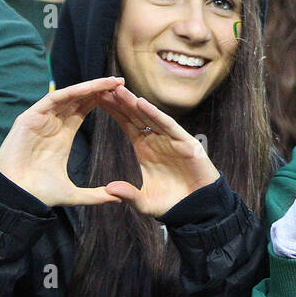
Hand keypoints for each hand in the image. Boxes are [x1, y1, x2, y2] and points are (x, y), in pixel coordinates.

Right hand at [0, 77, 127, 206]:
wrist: (15, 197)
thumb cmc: (39, 194)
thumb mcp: (74, 194)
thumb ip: (96, 195)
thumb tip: (118, 198)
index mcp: (63, 135)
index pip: (84, 110)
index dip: (101, 101)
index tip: (122, 96)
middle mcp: (52, 123)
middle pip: (78, 99)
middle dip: (99, 89)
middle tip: (121, 81)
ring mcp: (40, 118)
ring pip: (68, 95)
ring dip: (90, 87)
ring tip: (111, 82)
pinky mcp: (29, 117)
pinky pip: (53, 99)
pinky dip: (72, 92)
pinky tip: (90, 88)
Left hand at [100, 86, 222, 217]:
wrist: (198, 209)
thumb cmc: (173, 204)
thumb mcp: (145, 202)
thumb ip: (128, 195)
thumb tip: (109, 189)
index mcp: (145, 149)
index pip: (127, 124)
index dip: (114, 111)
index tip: (97, 98)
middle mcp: (157, 140)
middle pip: (136, 115)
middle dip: (120, 101)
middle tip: (102, 87)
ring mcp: (171, 139)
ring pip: (150, 116)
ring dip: (134, 102)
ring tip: (117, 89)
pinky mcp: (186, 143)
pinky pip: (168, 125)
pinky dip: (155, 114)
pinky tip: (141, 103)